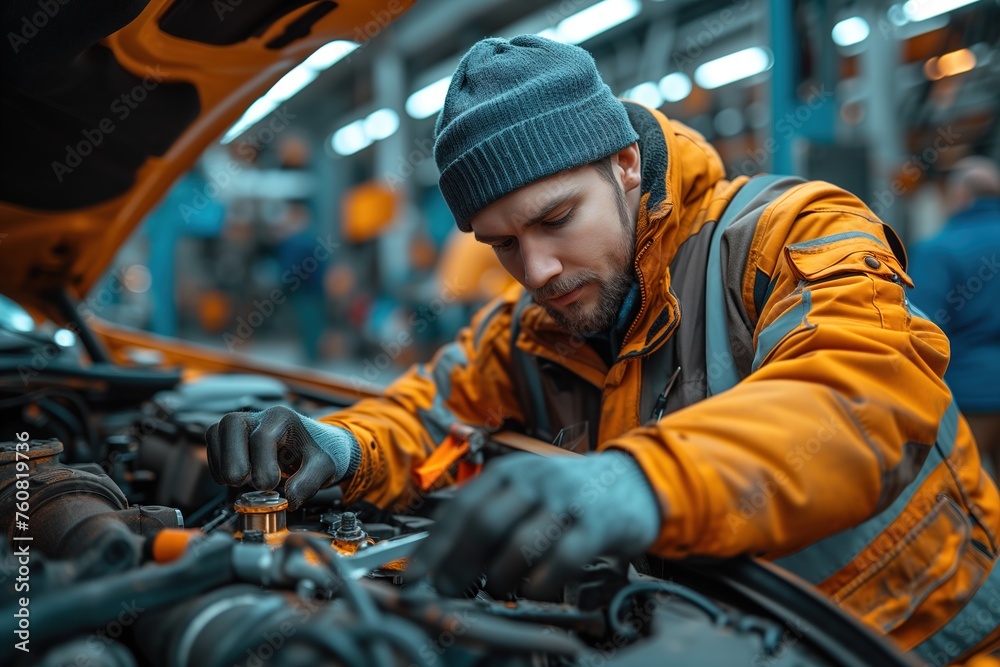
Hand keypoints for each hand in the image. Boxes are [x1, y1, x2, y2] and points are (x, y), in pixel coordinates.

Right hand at [205, 406, 359, 509]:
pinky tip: (236, 480)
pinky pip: (212, 446)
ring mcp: (241, 424)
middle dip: (233, 459)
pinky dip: (218, 467)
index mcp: (283, 418)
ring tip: (240, 482)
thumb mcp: (324, 467)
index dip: (262, 465)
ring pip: (216, 432)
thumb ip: (310, 482)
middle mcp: (259, 417)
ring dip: (223, 463)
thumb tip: (289, 499)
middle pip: (231, 424)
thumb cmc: (316, 452)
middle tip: (243, 482)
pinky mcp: (229, 437)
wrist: (313, 445)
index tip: (270, 486)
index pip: (263, 437)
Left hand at [406, 450, 660, 598]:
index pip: (460, 507)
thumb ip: (489, 516)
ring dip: (499, 576)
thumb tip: (442, 559)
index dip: (434, 545)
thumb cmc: (568, 495)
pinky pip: (561, 559)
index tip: (415, 576)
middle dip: (459, 564)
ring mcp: (566, 501)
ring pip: (518, 543)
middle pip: (483, 523)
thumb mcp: (525, 492)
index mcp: (509, 471)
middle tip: (449, 590)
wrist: (633, 481)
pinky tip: (532, 591)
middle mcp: (534, 480)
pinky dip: (540, 582)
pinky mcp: (596, 525)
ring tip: (496, 588)